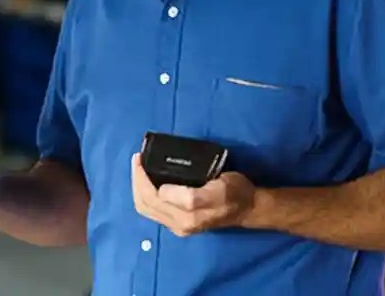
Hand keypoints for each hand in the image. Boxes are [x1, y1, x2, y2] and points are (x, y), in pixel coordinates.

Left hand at [130, 153, 255, 236]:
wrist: (248, 208)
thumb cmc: (236, 192)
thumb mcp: (219, 187)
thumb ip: (192, 195)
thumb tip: (163, 191)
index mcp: (188, 215)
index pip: (153, 196)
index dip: (143, 176)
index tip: (141, 156)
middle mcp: (180, 224)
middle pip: (145, 203)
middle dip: (136, 180)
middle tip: (137, 158)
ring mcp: (178, 226)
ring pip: (145, 208)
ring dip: (137, 188)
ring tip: (139, 168)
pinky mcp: (178, 224)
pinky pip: (152, 211)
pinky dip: (144, 195)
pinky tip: (146, 181)